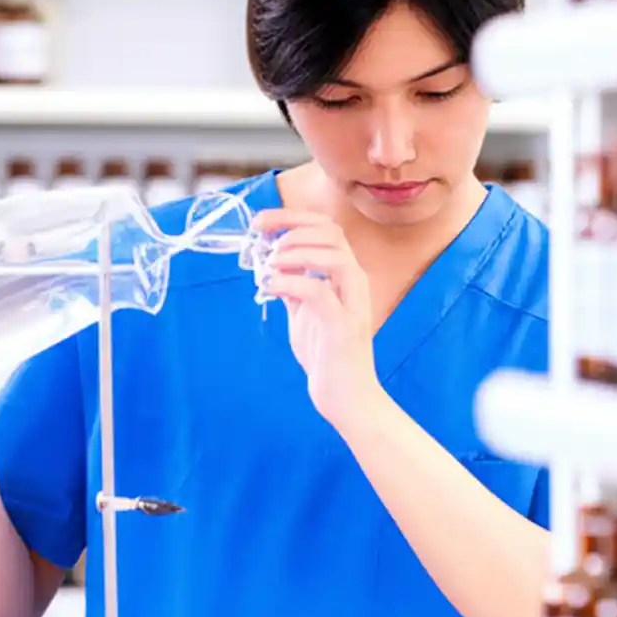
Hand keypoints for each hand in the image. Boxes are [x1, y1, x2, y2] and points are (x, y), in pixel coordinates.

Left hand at [254, 209, 382, 430]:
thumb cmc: (328, 356)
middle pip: (331, 232)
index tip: (261, 221)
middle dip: (291, 225)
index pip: (326, 228)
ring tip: (270, 264)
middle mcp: (355, 283)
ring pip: (333, 254)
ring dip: (295, 252)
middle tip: (261, 235)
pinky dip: (290, 281)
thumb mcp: (304, 314)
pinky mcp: (344, 326)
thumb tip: (273, 266)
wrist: (347, 398)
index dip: (292, 217)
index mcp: (346, 276)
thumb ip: (295, 288)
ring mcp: (353, 303)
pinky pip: (318, 291)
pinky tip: (271, 287)